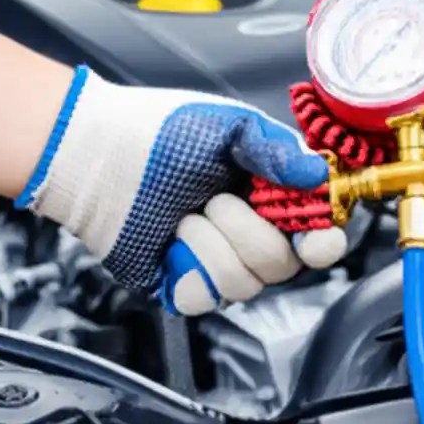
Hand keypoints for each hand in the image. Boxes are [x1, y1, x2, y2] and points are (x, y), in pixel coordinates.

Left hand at [15, 66, 346, 314]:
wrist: (99, 153)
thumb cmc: (161, 132)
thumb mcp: (232, 126)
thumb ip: (278, 150)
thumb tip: (316, 176)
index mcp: (268, 196)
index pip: (318, 235)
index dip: (323, 241)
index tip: (315, 235)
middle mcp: (248, 234)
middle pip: (285, 265)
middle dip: (252, 231)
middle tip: (218, 199)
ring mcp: (214, 263)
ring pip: (247, 284)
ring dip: (215, 242)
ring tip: (187, 212)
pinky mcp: (180, 285)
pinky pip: (206, 296)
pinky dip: (191, 264)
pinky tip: (173, 238)